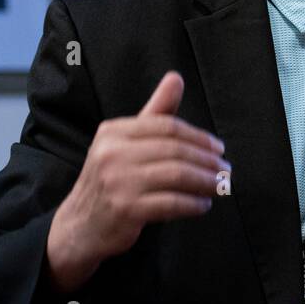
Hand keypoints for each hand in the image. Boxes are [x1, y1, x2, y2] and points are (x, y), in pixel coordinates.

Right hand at [44, 71, 227, 293]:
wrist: (79, 226)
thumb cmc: (112, 179)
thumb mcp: (126, 142)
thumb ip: (155, 112)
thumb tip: (176, 77)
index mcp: (114, 132)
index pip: (167, 127)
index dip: (198, 137)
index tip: (218, 148)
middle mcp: (112, 153)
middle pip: (175, 150)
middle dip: (207, 160)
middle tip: (226, 170)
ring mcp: (117, 182)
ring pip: (177, 175)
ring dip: (206, 181)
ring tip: (220, 186)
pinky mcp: (125, 210)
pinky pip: (172, 203)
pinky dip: (193, 204)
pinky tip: (202, 204)